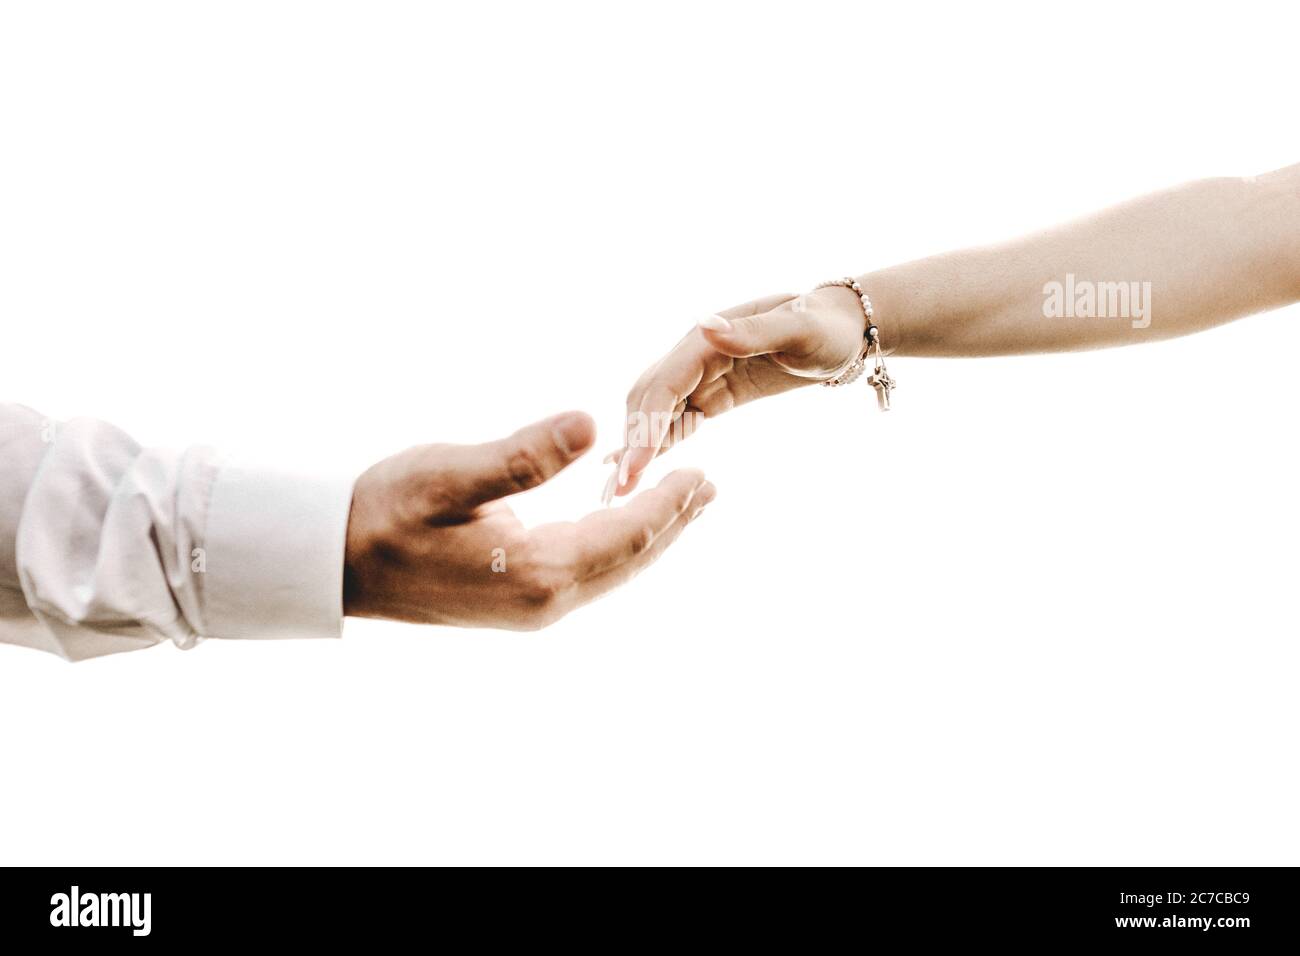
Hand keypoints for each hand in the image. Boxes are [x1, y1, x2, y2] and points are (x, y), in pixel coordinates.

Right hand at [343, 411, 714, 629]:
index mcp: (537, 573)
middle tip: (710, 488)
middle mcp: (544, 602)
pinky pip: (585, 574)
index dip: (668, 503)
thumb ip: (522, 457)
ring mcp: (531, 609)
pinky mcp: (517, 603)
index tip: (703, 473)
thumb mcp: (450, 474)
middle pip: (629, 559)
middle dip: (671, 522)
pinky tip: (619, 525)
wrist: (335, 563)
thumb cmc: (385, 511)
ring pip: (610, 569)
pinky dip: (614, 545)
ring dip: (648, 535)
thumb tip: (591, 425)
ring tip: (683, 506)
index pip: (626, 534)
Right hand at [612, 285, 866, 495]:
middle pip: (648, 400)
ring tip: (618, 490)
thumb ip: (754, 332)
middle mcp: (695, 354)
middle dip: (632, 444)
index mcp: (707, 340)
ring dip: (637, 446)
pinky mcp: (712, 392)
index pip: (664, 387)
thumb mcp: (798, 330)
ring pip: (655, 411)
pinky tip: (638, 468)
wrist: (841, 331)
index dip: (644, 428)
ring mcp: (700, 374)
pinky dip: (655, 442)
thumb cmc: (825, 328)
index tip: (632, 468)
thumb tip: (706, 326)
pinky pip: (675, 418)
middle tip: (619, 492)